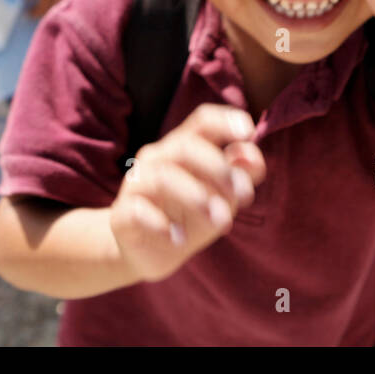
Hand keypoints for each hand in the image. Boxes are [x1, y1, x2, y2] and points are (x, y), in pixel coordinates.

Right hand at [109, 104, 265, 282]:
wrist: (148, 253)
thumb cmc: (190, 216)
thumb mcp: (222, 199)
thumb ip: (240, 176)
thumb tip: (252, 157)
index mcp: (183, 147)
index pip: (201, 121)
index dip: (224, 120)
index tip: (248, 131)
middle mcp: (157, 158)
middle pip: (185, 147)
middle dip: (218, 169)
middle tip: (243, 196)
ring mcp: (137, 184)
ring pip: (163, 177)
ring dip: (196, 197)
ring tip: (222, 222)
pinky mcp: (122, 214)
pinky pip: (137, 211)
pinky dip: (161, 225)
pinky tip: (178, 239)